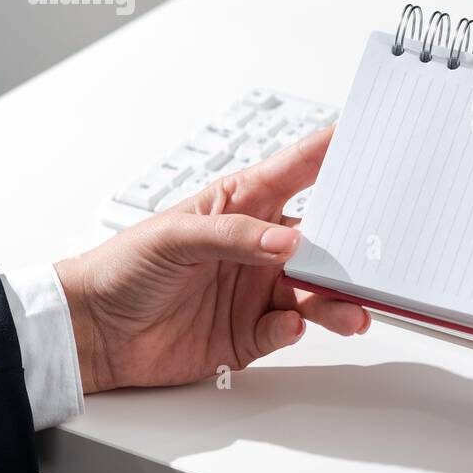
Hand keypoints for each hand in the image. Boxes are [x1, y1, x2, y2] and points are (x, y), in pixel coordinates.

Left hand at [56, 126, 367, 393]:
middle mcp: (257, 247)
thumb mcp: (175, 236)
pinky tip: (293, 325)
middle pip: (322, 241)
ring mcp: (256, 290)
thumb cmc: (122, 266)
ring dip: (337, 300)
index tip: (369, 139)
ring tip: (353, 311)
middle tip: (379, 256)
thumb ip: (233, 236)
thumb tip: (286, 243)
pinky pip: (289, 329)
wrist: (93, 332)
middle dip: (353, 247)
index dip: (332, 152)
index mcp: (243, 206)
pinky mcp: (250, 332)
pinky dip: (298, 328)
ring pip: (315, 292)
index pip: (298, 171)